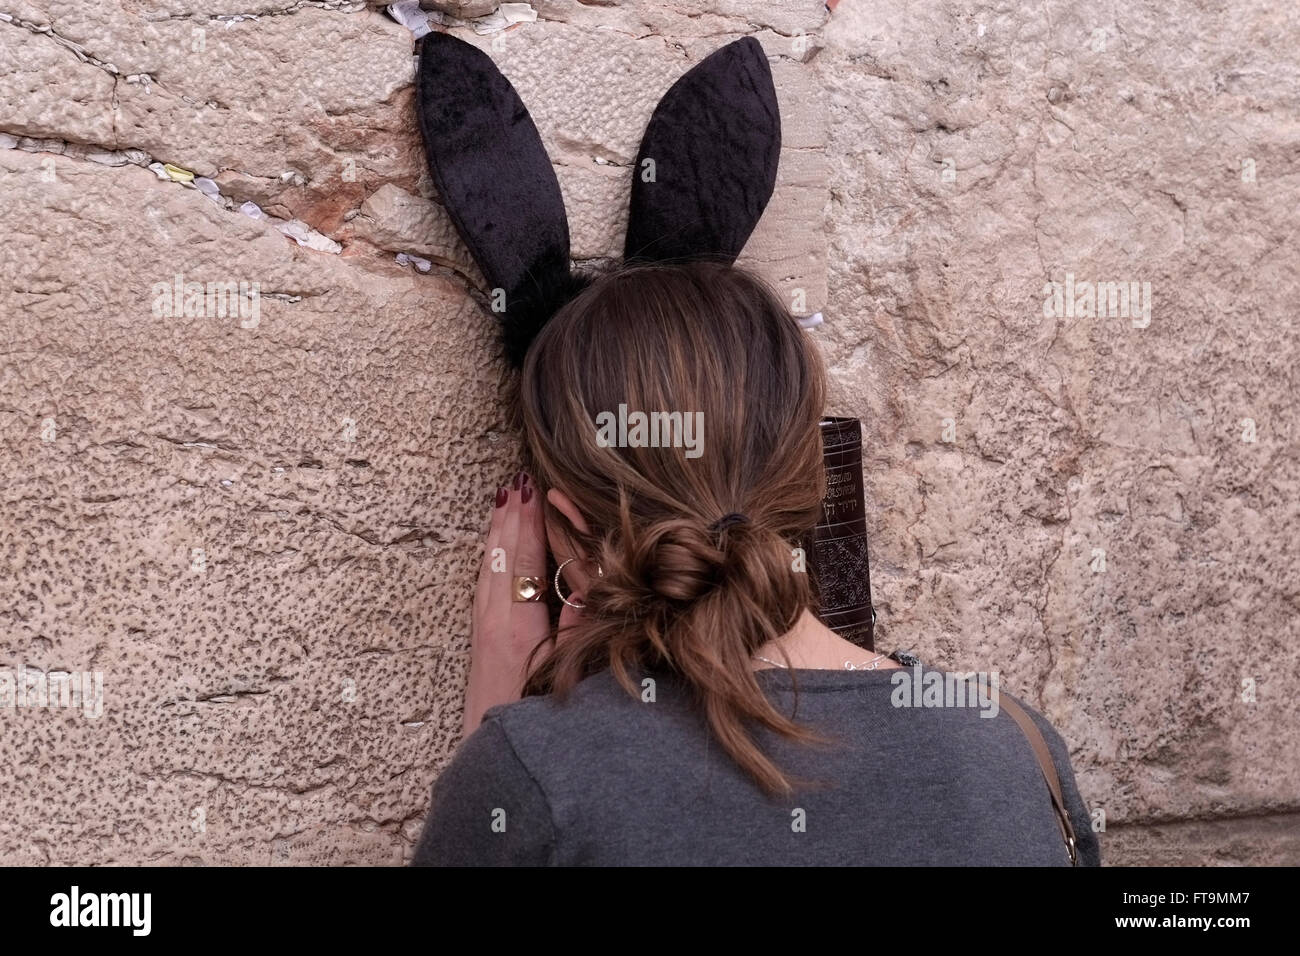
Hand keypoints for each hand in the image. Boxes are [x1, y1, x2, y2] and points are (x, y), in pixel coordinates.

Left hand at [462, 472, 584, 734]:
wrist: (488, 761)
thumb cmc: (532, 720)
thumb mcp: (565, 671)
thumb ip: (576, 626)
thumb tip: (585, 582)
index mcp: (516, 626)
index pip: (523, 560)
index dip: (530, 524)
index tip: (535, 491)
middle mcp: (493, 623)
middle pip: (500, 557)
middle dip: (510, 518)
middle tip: (518, 481)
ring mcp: (481, 632)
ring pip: (488, 570)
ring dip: (496, 534)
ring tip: (503, 502)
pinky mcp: (478, 643)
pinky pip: (484, 586)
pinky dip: (490, 558)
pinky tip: (494, 550)